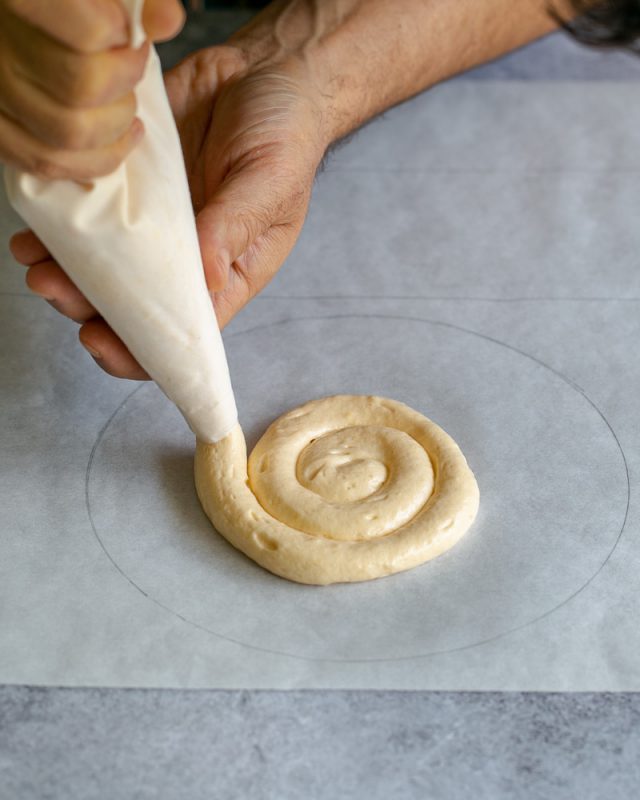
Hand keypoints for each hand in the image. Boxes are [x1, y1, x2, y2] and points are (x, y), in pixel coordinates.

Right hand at [0, 0, 184, 178]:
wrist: (15, 19)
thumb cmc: (65, 1)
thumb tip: (168, 21)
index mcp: (17, 2)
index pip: (87, 34)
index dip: (119, 34)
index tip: (125, 30)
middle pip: (83, 89)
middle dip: (125, 83)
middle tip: (131, 65)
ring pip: (69, 135)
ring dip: (117, 125)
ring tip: (126, 101)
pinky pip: (47, 163)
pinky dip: (96, 158)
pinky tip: (121, 137)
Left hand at [10, 43, 328, 378]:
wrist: (266, 70)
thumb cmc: (286, 134)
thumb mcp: (271, 181)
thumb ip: (236, 227)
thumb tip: (208, 277)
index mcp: (229, 270)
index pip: (183, 328)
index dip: (140, 349)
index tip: (98, 344)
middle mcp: (187, 255)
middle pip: (132, 302)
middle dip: (86, 305)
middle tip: (53, 288)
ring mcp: (156, 222)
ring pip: (104, 263)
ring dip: (64, 269)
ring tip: (34, 260)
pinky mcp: (133, 185)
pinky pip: (94, 211)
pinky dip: (62, 222)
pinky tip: (38, 225)